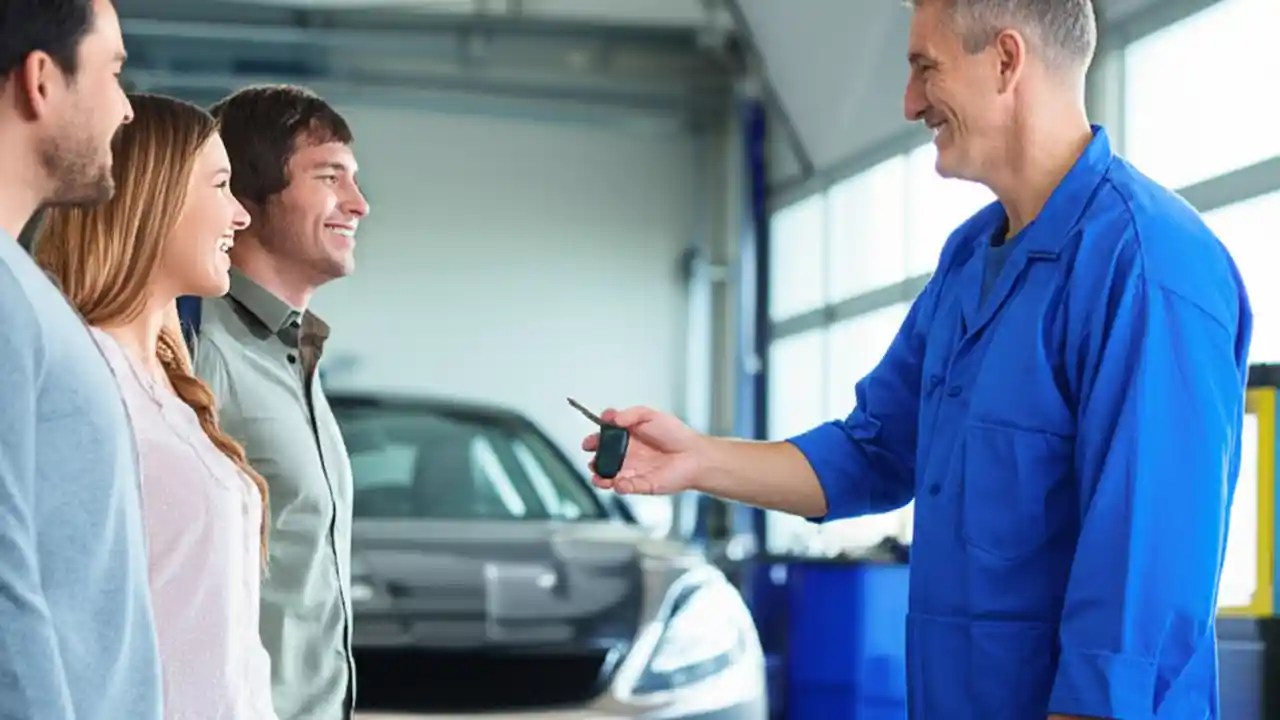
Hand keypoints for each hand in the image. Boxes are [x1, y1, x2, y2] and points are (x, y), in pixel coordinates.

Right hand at [581, 405, 704, 494]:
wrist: (694, 454)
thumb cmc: (676, 435)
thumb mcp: (650, 415)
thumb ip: (628, 415)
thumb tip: (610, 418)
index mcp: (628, 438)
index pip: (604, 440)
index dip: (594, 440)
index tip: (589, 442)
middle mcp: (628, 456)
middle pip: (603, 460)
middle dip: (594, 460)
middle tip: (595, 457)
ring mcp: (633, 471)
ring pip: (609, 478)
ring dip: (600, 477)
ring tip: (599, 474)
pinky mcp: (641, 485)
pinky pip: (625, 488)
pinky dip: (618, 486)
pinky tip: (617, 481)